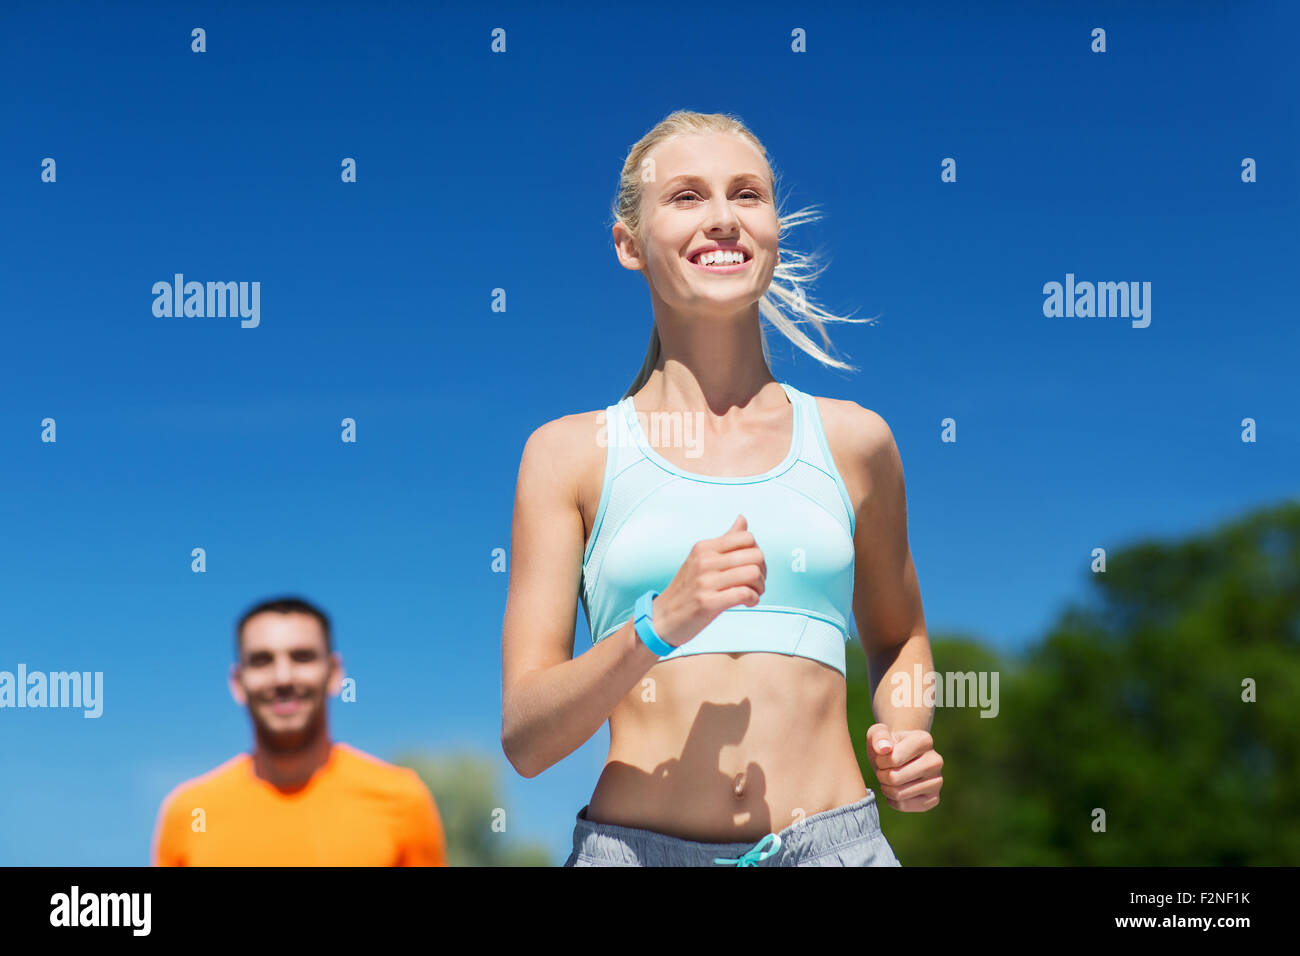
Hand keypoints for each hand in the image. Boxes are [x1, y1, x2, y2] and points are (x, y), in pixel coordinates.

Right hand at [650, 515, 765, 646]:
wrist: (662, 618)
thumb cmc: (687, 589)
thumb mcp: (701, 559)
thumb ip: (725, 540)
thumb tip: (742, 519)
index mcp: (704, 547)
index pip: (747, 537)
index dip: (756, 553)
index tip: (751, 568)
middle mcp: (705, 561)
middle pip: (755, 555)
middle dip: (762, 571)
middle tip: (755, 584)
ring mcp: (705, 581)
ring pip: (753, 574)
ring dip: (760, 587)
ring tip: (752, 594)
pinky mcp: (708, 602)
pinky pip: (744, 593)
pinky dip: (753, 599)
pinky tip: (746, 603)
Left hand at [865, 723, 942, 811]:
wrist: (898, 758)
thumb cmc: (887, 745)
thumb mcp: (878, 733)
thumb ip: (878, 737)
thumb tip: (884, 748)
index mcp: (924, 740)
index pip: (893, 759)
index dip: (880, 761)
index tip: (882, 756)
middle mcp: (936, 761)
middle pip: (894, 778)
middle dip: (882, 775)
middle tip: (883, 770)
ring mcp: (937, 781)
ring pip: (898, 794)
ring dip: (886, 788)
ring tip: (888, 779)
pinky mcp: (933, 799)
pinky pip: (904, 805)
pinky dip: (892, 800)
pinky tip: (894, 790)